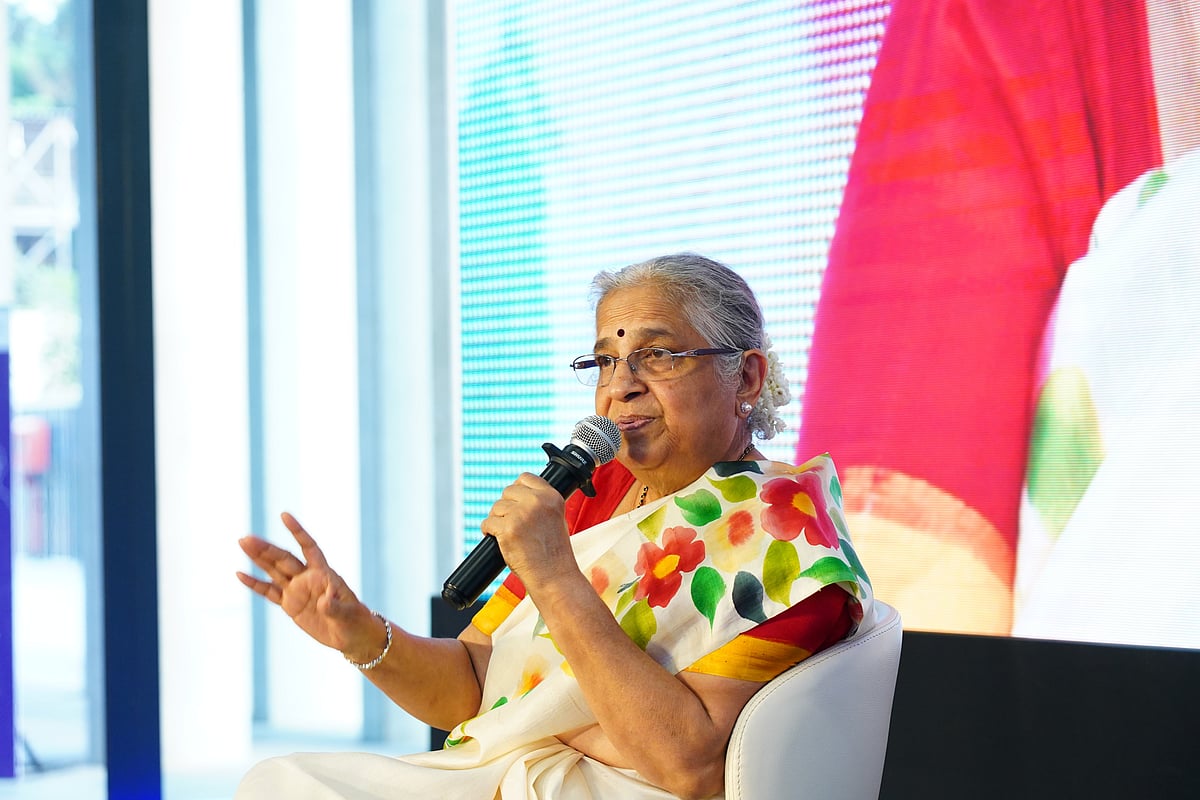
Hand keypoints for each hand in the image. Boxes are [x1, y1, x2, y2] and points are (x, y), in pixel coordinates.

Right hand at [236, 512, 376, 655]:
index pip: (308, 547)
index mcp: (323, 573)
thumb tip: (325, 601)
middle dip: (266, 548)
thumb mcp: (347, 613)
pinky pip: (269, 592)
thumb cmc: (355, 620)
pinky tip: (240, 574)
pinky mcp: (290, 605)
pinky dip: (255, 584)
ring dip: (258, 558)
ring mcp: (297, 590)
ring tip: (243, 543)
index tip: (284, 516)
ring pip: (274, 571)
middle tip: (247, 538)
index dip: (297, 532)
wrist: (352, 635)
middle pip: (284, 559)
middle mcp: (307, 578)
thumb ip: (334, 606)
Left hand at [480, 473, 576, 588]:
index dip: (517, 490)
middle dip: (506, 507)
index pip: (525, 478)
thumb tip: (518, 494)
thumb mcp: (555, 518)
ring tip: (508, 534)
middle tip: (512, 523)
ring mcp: (522, 514)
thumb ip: (540, 503)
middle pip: (507, 491)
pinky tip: (498, 539)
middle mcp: (537, 502)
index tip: (516, 502)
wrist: (553, 575)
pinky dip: (488, 531)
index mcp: (551, 496)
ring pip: (496, 508)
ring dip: (497, 520)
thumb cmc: (553, 552)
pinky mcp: (508, 528)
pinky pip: (487, 523)